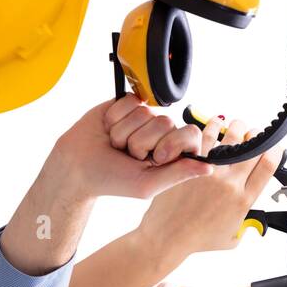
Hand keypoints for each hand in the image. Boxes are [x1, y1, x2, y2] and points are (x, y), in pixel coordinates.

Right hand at [52, 95, 211, 200]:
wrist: (76, 166)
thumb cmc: (111, 180)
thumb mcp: (147, 185)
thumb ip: (178, 173)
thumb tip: (210, 167)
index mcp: (172, 153)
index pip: (190, 134)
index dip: (172, 144)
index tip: (155, 158)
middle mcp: (161, 133)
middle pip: (165, 122)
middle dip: (140, 142)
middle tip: (127, 155)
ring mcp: (144, 117)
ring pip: (144, 113)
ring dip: (123, 132)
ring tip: (115, 145)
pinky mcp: (126, 103)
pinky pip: (130, 101)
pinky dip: (114, 118)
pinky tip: (108, 129)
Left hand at [137, 118, 281, 254]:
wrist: (167, 237)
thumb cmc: (196, 240)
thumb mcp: (231, 238)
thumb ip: (245, 226)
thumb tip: (251, 220)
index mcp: (243, 200)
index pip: (269, 166)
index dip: (275, 151)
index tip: (273, 147)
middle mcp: (230, 183)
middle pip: (253, 149)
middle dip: (257, 136)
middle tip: (254, 133)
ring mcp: (210, 172)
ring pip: (231, 139)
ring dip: (237, 128)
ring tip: (237, 124)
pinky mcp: (191, 165)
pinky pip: (205, 138)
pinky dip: (213, 127)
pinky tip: (215, 123)